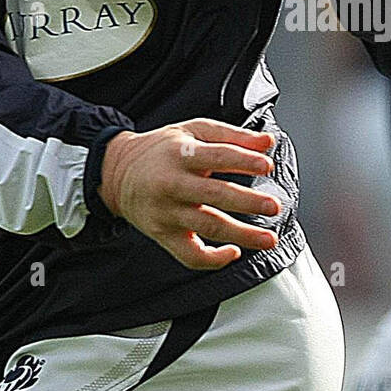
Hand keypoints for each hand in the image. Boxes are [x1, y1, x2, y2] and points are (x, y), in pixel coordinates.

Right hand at [98, 119, 281, 269]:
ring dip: (242, 235)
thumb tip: (268, 141)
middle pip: (214, 194)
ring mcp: (167, 212)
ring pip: (207, 227)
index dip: (243, 160)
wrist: (116, 172)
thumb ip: (232, 135)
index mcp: (181, 153)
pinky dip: (213, 259)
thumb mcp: (193, 131)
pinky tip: (234, 251)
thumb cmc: (162, 149)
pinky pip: (189, 255)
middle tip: (274, 206)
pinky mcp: (163, 234)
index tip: (267, 166)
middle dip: (247, 202)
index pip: (217, 156)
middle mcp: (172, 183)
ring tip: (268, 239)